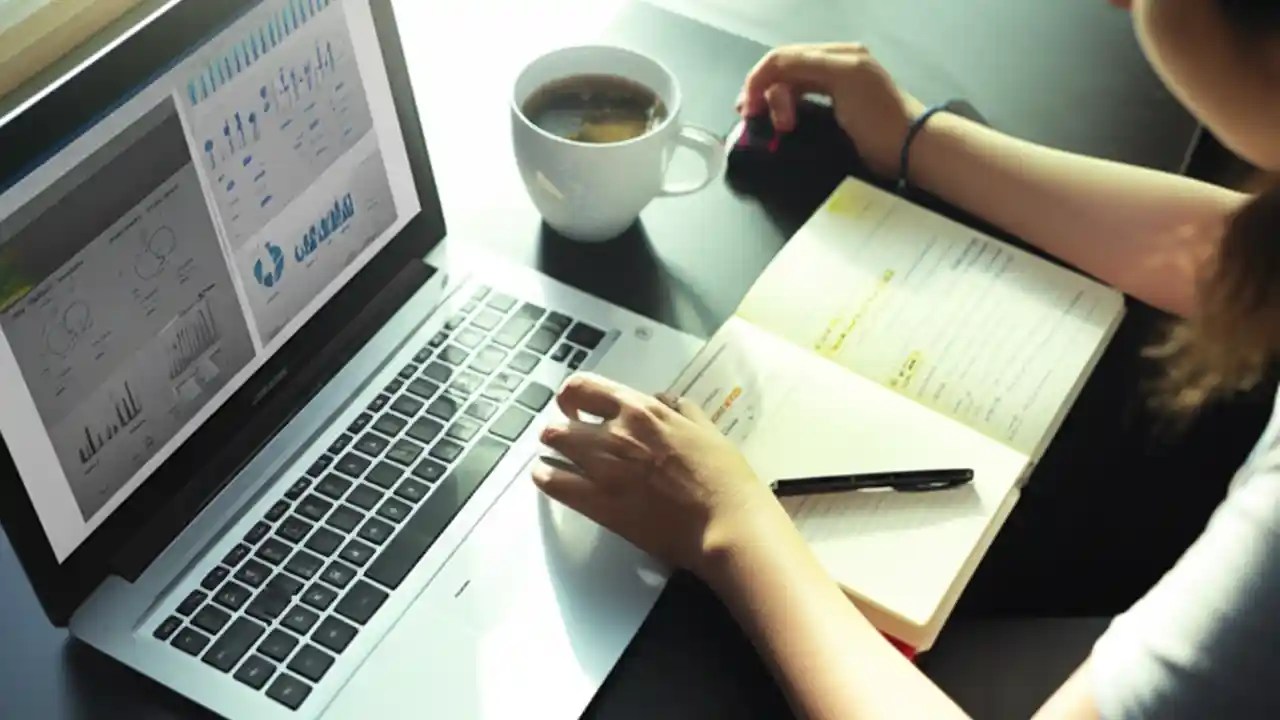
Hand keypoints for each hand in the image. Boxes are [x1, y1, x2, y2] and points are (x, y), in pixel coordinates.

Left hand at [532, 372, 777, 576]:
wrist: (726, 523)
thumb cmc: (724, 477)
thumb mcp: (707, 429)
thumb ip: (681, 410)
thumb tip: (662, 399)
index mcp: (642, 411)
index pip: (585, 387)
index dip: (571, 396)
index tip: (574, 408)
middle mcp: (615, 433)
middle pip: (561, 421)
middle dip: (560, 428)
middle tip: (566, 440)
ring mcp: (603, 469)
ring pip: (553, 446)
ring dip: (551, 452)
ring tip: (556, 460)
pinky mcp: (598, 504)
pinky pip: (553, 484)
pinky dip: (546, 478)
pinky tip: (550, 480)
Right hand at [738, 43, 925, 177]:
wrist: (911, 148)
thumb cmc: (879, 118)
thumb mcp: (843, 80)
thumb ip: (805, 67)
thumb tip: (770, 74)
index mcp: (836, 54)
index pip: (782, 57)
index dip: (758, 80)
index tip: (748, 110)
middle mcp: (835, 62)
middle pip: (783, 69)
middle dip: (764, 91)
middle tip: (756, 119)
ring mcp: (837, 82)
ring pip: (789, 83)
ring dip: (775, 101)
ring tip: (777, 126)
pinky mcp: (839, 103)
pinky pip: (802, 95)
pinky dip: (788, 105)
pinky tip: (784, 121)